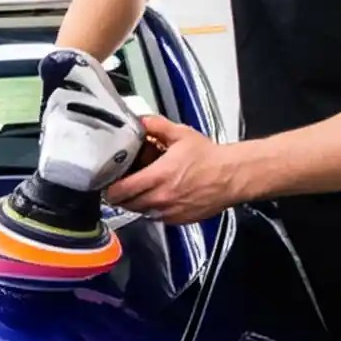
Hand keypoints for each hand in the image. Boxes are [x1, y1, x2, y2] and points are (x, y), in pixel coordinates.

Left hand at [106, 115, 248, 224]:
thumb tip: (140, 120)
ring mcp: (169, 211)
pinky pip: (155, 218)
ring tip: (136, 192)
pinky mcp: (177, 220)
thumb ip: (157, 126)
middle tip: (119, 188)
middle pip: (127, 204)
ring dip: (134, 204)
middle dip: (120, 197)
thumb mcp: (182, 135)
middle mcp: (162, 197)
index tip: (107, 184)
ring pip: (140, 212)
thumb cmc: (208, 157)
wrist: (232, 176)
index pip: (122, 190)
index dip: (110, 189)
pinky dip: (151, 210)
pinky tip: (155, 198)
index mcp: (159, 175)